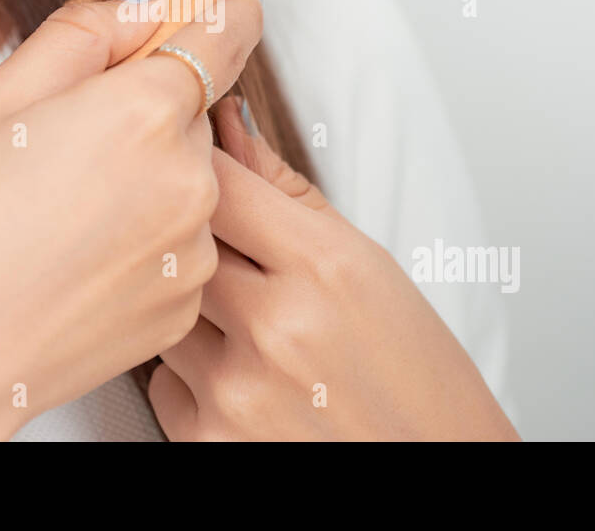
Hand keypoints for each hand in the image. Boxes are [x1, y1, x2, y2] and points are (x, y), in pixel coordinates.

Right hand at [0, 0, 263, 439]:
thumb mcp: (0, 94)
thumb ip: (85, 32)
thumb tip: (140, 7)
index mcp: (146, 112)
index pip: (221, 36)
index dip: (229, 11)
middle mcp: (189, 179)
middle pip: (194, 115)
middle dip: (149, 115)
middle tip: (71, 147)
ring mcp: (193, 248)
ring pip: (188, 182)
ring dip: (148, 180)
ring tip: (66, 213)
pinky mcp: (184, 301)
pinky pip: (180, 243)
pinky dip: (145, 239)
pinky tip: (81, 255)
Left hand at [149, 97, 518, 440]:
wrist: (434, 467)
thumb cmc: (413, 373)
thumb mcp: (368, 265)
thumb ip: (286, 193)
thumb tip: (227, 126)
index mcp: (326, 266)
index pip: (218, 182)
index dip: (197, 166)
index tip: (190, 160)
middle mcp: (277, 326)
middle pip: (178, 242)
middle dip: (185, 236)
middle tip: (211, 243)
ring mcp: (239, 390)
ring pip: (163, 310)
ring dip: (185, 306)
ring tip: (238, 317)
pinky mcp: (210, 442)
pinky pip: (160, 381)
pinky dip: (185, 373)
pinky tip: (237, 372)